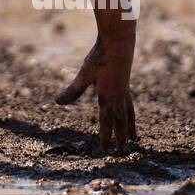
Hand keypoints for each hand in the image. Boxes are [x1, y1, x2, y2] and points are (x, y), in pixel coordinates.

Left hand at [55, 27, 136, 153]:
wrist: (120, 42)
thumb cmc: (101, 58)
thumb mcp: (84, 75)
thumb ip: (72, 91)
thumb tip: (58, 103)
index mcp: (108, 98)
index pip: (106, 123)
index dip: (106, 138)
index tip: (106, 151)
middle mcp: (119, 97)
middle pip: (121, 123)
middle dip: (122, 138)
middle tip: (122, 152)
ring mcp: (125, 91)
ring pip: (129, 115)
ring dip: (131, 128)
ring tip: (136, 139)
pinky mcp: (126, 83)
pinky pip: (130, 104)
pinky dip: (131, 113)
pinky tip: (129, 113)